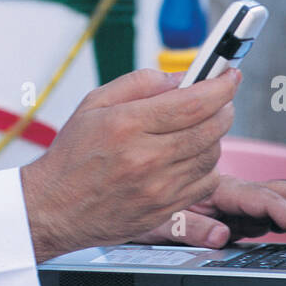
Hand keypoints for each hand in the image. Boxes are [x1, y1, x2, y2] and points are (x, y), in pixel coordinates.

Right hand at [19, 67, 237, 261]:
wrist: (55, 207)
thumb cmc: (73, 155)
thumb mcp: (94, 103)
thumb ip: (139, 83)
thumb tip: (179, 77)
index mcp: (128, 124)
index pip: (192, 102)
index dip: (220, 86)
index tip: (229, 76)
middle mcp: (146, 157)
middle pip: (210, 128)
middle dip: (224, 107)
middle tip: (220, 99)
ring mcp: (158, 187)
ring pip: (212, 155)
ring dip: (215, 136)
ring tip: (199, 127)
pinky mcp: (165, 209)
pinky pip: (206, 183)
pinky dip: (207, 165)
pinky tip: (190, 156)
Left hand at [131, 176, 285, 250]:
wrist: (107, 196)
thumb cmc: (126, 200)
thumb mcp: (153, 220)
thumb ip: (188, 226)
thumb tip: (222, 238)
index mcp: (215, 188)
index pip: (264, 199)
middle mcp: (229, 192)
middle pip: (284, 192)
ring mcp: (232, 201)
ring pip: (281, 198)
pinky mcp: (230, 211)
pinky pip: (268, 211)